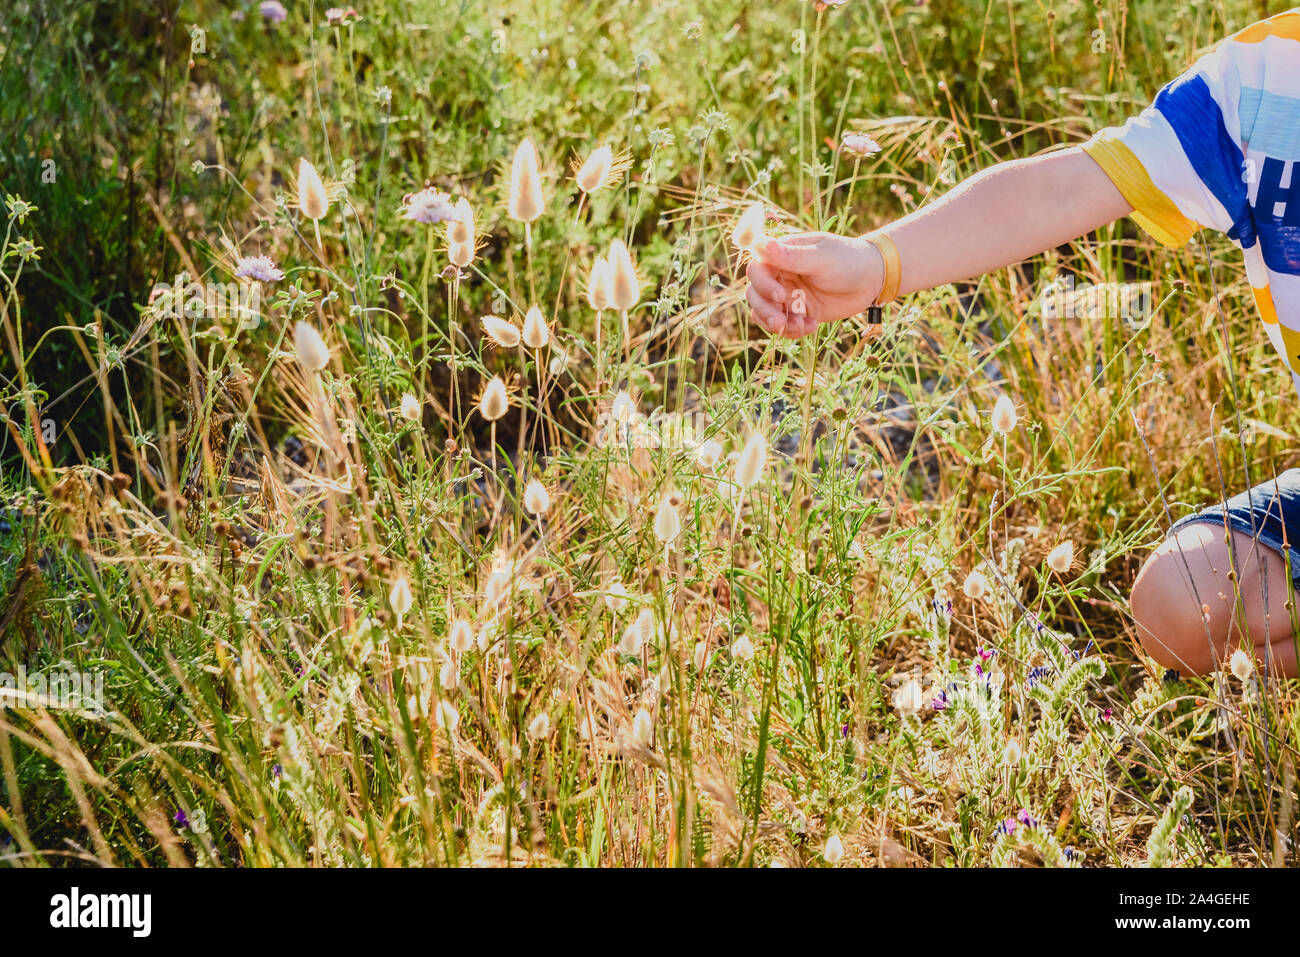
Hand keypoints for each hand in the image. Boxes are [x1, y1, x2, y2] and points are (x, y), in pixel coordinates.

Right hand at [745, 232, 882, 336]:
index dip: (762, 284)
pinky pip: (783, 325)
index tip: (780, 295)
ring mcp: (788, 294)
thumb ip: (791, 256)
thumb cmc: (848, 260)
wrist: (872, 279)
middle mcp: (781, 274)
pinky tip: (811, 326)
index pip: (757, 269)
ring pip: (765, 312)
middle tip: (781, 322)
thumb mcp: (821, 258)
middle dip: (765, 310)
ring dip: (776, 323)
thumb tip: (760, 244)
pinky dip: (791, 330)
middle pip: (755, 294)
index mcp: (782, 254)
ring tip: (798, 327)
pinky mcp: (798, 312)